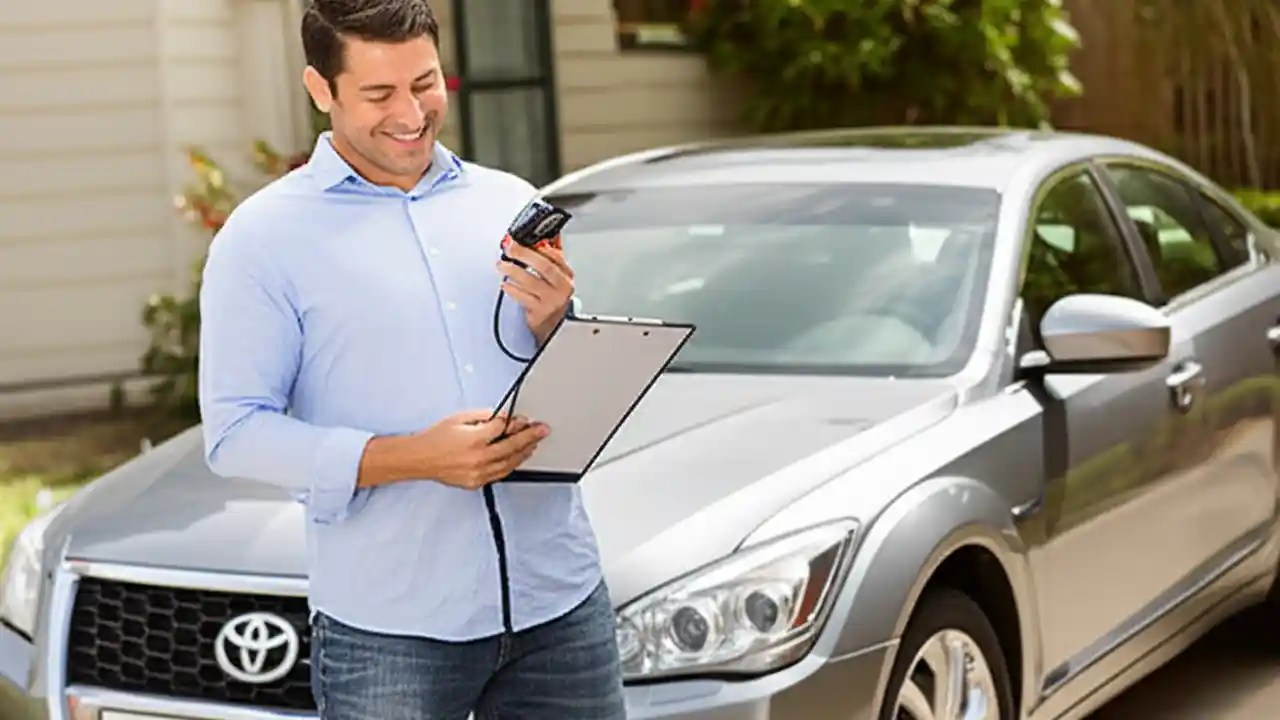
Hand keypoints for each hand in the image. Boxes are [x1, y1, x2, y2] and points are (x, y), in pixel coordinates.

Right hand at [411, 410, 548, 489]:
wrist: (420, 459)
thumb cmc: (436, 438)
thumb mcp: (459, 418)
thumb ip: (483, 417)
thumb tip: (503, 417)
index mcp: (474, 439)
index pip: (504, 428)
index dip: (516, 422)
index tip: (524, 419)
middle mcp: (478, 458)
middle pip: (512, 446)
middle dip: (530, 437)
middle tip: (542, 430)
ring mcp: (478, 473)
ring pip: (510, 463)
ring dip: (524, 452)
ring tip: (534, 444)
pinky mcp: (476, 482)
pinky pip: (500, 474)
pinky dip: (511, 465)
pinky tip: (517, 458)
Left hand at [497, 239, 573, 344]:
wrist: (551, 324)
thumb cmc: (552, 297)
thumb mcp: (556, 276)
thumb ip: (551, 256)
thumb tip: (547, 236)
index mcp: (566, 276)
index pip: (556, 257)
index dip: (540, 247)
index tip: (523, 240)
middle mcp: (561, 288)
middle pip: (544, 267)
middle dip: (524, 254)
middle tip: (510, 248)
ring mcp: (551, 301)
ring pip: (531, 282)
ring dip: (513, 270)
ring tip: (501, 265)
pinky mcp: (539, 312)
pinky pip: (523, 297)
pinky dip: (512, 289)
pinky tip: (505, 284)